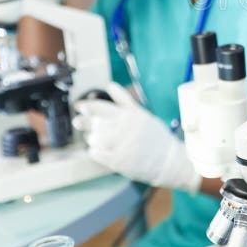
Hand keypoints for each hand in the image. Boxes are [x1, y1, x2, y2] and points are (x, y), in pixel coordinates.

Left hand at [73, 82, 200, 192]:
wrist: (168, 160)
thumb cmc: (156, 137)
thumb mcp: (143, 114)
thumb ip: (125, 101)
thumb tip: (110, 86)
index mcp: (131, 115)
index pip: (103, 107)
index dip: (88, 106)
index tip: (79, 106)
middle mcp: (125, 128)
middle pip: (96, 122)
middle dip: (84, 121)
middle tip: (78, 121)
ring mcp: (121, 144)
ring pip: (94, 138)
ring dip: (92, 138)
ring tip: (95, 139)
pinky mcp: (118, 160)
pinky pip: (96, 154)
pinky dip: (94, 151)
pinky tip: (97, 151)